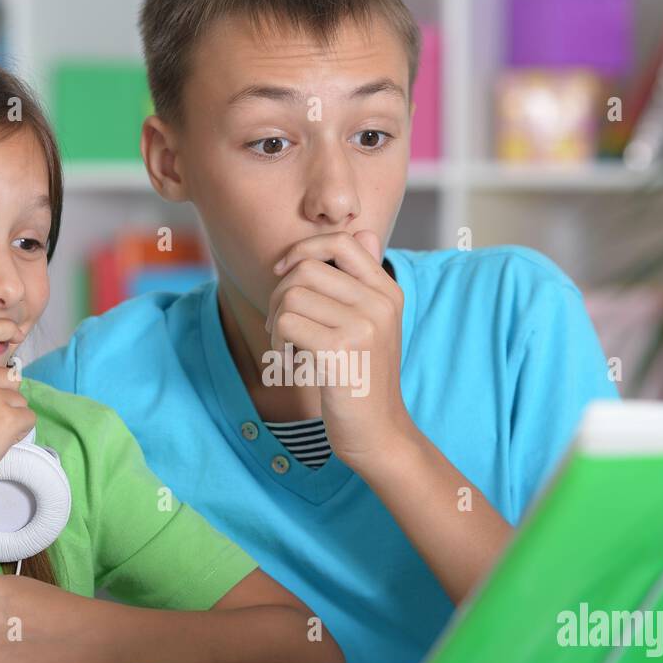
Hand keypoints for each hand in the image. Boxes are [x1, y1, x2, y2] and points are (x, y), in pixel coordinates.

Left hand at [265, 230, 414, 471]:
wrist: (377, 432)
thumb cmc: (364, 378)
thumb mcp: (373, 324)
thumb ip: (363, 280)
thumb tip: (362, 230)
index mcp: (387, 291)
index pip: (342, 242)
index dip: (303, 249)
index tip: (282, 272)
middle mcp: (379, 303)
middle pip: (305, 270)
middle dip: (279, 296)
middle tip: (281, 328)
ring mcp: (362, 326)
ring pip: (290, 297)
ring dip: (275, 324)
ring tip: (286, 348)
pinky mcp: (340, 351)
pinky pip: (286, 325)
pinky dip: (277, 345)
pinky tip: (289, 364)